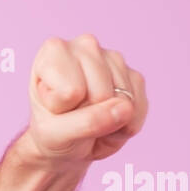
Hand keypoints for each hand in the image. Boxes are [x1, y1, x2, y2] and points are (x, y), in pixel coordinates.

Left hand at [25, 34, 147, 166]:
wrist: (66, 144)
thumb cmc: (51, 133)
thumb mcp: (55, 134)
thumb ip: (86, 122)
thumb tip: (125, 109)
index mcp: (54, 50)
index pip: (71, 91)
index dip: (64, 110)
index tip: (53, 109)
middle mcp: (85, 46)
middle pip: (100, 94)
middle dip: (89, 116)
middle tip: (74, 117)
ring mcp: (113, 58)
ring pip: (123, 101)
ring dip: (109, 123)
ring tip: (89, 119)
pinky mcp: (134, 76)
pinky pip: (138, 108)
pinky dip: (125, 126)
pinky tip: (108, 120)